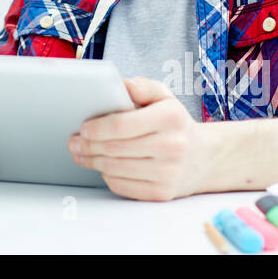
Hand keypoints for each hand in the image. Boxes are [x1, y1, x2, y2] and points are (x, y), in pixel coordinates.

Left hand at [68, 76, 210, 200]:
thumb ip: (142, 87)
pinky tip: (103, 167)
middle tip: (73, 143)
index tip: (82, 128)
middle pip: (114, 149)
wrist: (204, 157)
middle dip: (87, 146)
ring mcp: (168, 173)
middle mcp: (171, 146)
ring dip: (92, 162)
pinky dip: (107, 176)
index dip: (96, 128)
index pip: (121, 125)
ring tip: (81, 154)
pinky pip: (123, 186)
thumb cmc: (175, 123)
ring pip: (115, 169)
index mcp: (169, 118)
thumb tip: (120, 85)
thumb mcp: (164, 96)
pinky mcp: (162, 193)